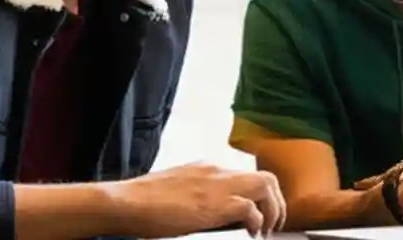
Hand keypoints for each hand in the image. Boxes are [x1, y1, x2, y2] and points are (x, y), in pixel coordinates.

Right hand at [109, 162, 285, 237]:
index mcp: (207, 168)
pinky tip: (252, 233)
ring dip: (272, 210)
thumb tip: (203, 211)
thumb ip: (195, 193)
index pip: (244, 176)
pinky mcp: (216, 205)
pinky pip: (251, 209)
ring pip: (266, 186)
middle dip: (275, 201)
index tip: (258, 214)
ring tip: (267, 230)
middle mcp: (217, 172)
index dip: (257, 196)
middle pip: (264, 177)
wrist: (127, 202)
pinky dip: (256, 221)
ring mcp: (219, 186)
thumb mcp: (175, 189)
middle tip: (271, 224)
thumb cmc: (142, 201)